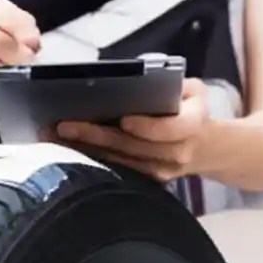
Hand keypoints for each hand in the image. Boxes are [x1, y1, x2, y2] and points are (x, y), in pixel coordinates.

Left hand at [54, 78, 214, 182]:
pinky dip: (92, 156)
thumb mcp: (193, 90)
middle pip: (134, 147)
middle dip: (97, 136)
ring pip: (120, 161)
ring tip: (56, 135)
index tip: (124, 119)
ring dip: (86, 148)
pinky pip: (117, 169)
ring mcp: (162, 171)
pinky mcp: (148, 181)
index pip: (171, 129)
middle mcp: (178, 153)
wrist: (206, 147)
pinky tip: (67, 147)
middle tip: (65, 124)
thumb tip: (133, 80)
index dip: (147, 127)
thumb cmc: (191, 109)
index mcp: (194, 125)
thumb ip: (169, 84)